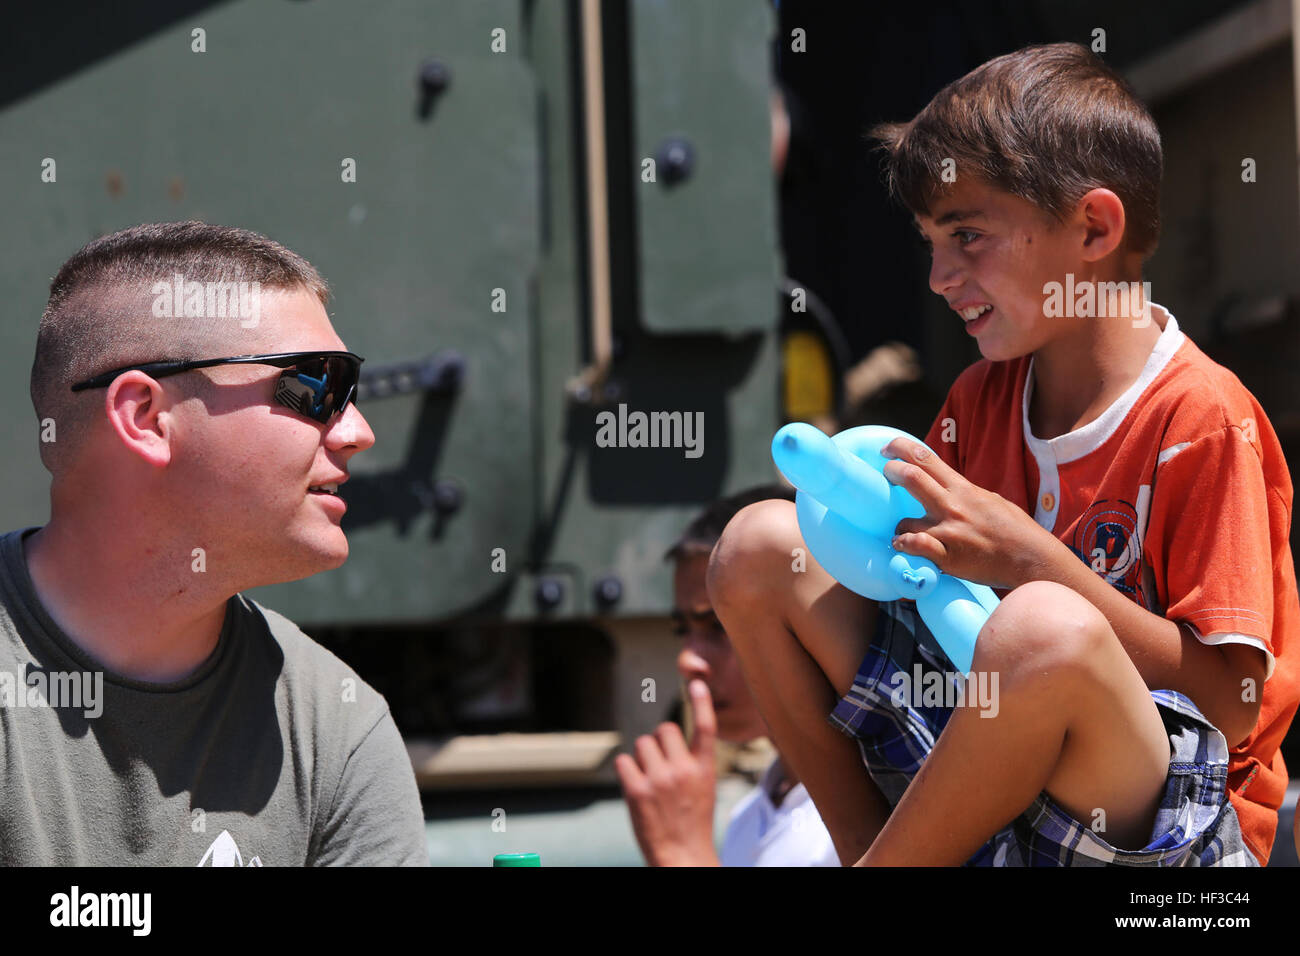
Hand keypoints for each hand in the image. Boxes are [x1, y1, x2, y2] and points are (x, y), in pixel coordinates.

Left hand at [615, 679, 720, 866]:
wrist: (683, 857)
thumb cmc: (691, 824)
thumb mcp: (703, 789)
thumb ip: (690, 764)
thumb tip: (665, 741)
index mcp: (704, 769)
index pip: (706, 728)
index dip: (701, 702)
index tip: (697, 682)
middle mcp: (684, 769)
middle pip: (663, 729)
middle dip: (658, 742)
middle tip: (659, 764)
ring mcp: (660, 779)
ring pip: (641, 744)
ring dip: (641, 758)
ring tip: (649, 782)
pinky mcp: (638, 790)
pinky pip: (623, 762)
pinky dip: (626, 772)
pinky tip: (635, 788)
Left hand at [880, 436, 1058, 589]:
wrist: (1032, 559)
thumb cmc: (1015, 530)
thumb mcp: (990, 500)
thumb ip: (965, 493)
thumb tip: (947, 488)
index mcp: (963, 489)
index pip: (926, 459)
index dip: (900, 449)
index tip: (886, 450)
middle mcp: (953, 506)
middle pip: (911, 477)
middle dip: (891, 472)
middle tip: (885, 476)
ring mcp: (949, 532)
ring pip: (905, 520)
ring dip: (898, 526)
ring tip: (902, 531)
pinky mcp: (947, 557)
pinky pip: (914, 547)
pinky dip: (902, 546)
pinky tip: (902, 546)